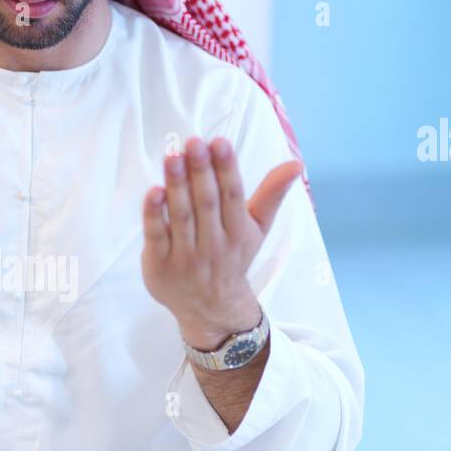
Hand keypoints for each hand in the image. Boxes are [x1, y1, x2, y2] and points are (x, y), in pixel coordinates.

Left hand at [141, 136, 301, 349]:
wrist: (210, 308)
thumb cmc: (232, 257)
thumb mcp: (256, 228)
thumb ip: (272, 194)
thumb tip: (297, 164)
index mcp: (238, 232)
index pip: (233, 196)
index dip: (226, 169)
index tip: (220, 142)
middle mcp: (213, 245)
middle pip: (206, 203)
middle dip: (201, 171)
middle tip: (193, 141)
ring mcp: (186, 256)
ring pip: (181, 216)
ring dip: (176, 185)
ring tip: (172, 156)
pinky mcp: (160, 264)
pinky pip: (157, 236)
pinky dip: (154, 214)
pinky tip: (153, 191)